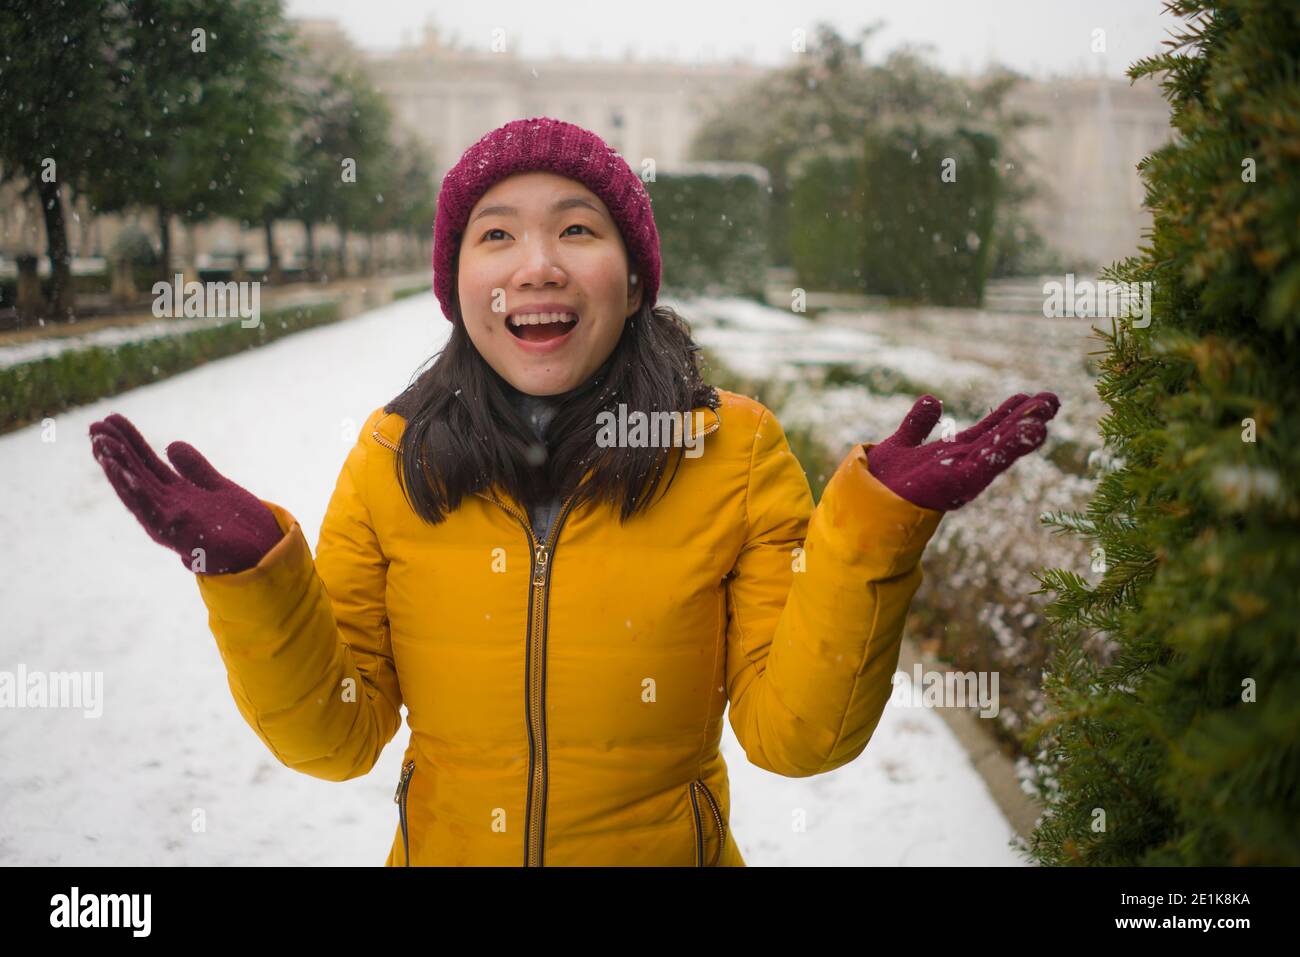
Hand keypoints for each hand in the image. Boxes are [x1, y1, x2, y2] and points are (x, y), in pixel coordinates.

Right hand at [89, 413, 284, 573]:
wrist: (264, 549)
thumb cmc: (241, 525)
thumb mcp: (216, 485)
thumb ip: (194, 468)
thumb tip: (171, 445)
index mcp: (175, 494)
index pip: (146, 462)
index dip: (129, 441)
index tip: (111, 417)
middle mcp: (167, 507)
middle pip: (135, 474)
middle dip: (114, 451)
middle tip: (93, 426)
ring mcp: (170, 521)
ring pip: (136, 492)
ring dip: (117, 469)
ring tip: (101, 446)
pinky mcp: (178, 533)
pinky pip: (151, 512)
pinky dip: (135, 493)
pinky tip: (123, 474)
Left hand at [866, 392, 1059, 510]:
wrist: (863, 510)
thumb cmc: (882, 484)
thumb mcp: (900, 445)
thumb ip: (917, 425)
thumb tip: (932, 400)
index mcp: (952, 455)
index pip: (987, 431)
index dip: (1010, 414)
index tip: (1033, 397)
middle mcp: (960, 465)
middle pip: (999, 438)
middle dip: (1025, 420)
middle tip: (1053, 400)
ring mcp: (959, 475)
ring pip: (998, 449)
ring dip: (1022, 432)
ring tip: (1047, 412)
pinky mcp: (955, 483)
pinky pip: (988, 463)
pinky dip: (1010, 447)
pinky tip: (1033, 432)